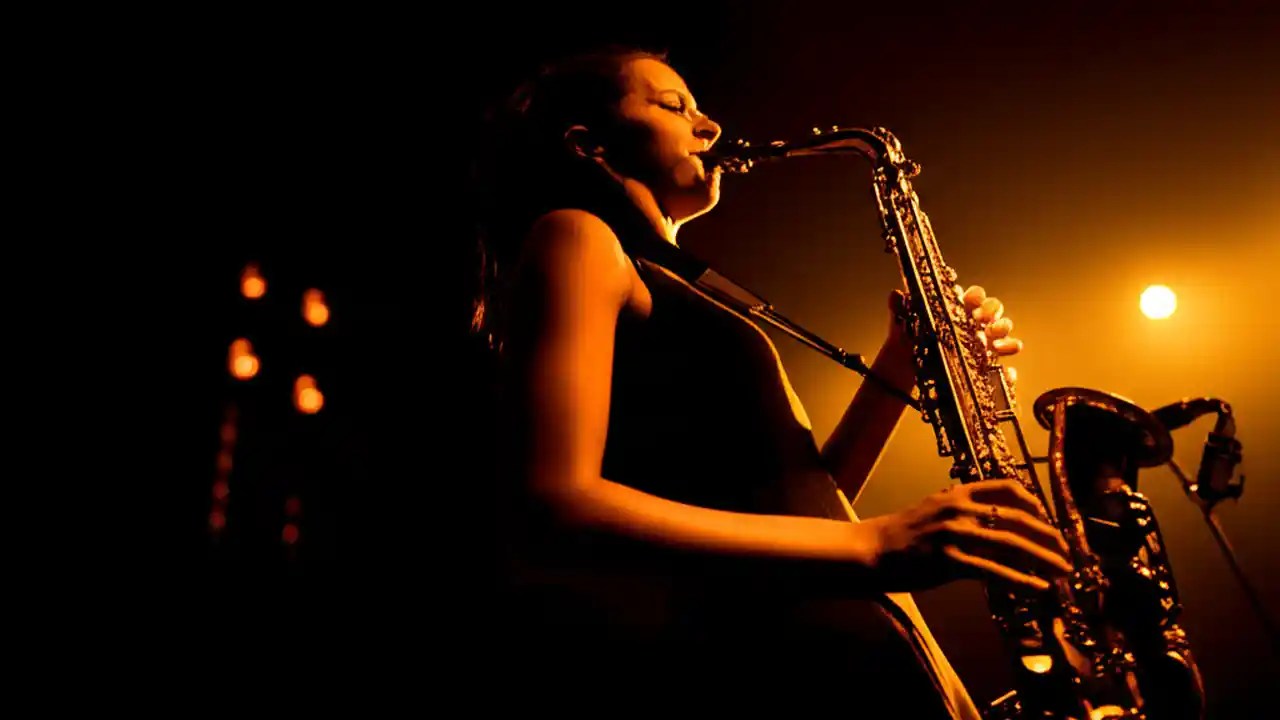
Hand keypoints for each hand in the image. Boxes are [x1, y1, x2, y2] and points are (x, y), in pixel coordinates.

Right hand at [863, 479, 1071, 592]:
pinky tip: (1038, 587)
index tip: (1047, 519)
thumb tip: (1001, 522)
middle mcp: (960, 508)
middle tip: (1066, 551)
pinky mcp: (950, 561)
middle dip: (1048, 536)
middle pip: (1018, 518)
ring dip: (1043, 559)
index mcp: (958, 492)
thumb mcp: (935, 508)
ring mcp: (955, 534)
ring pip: (1012, 545)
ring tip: (1062, 571)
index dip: (1035, 504)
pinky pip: (995, 571)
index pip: (1007, 488)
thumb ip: (965, 509)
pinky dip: (1021, 580)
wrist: (872, 548)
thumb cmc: (903, 532)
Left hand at [883, 285, 1023, 385]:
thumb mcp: (902, 323)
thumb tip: (895, 295)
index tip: (971, 300)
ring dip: (1004, 336)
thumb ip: (900, 309)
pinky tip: (1005, 372)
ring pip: (1003, 333)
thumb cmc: (908, 339)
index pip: (973, 296)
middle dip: (993, 312)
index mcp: (957, 307)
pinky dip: (1008, 371)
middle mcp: (973, 322)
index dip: (975, 296)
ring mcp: (982, 343)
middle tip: (984, 321)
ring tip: (995, 344)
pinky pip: (1004, 368)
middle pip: (993, 310)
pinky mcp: (985, 366)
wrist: (906, 368)